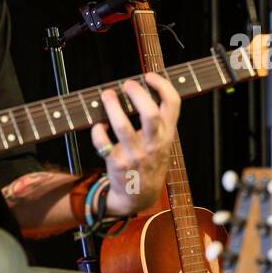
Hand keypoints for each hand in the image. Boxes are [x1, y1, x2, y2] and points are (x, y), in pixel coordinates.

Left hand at [89, 72, 180, 216]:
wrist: (139, 196)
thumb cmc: (150, 162)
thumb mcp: (164, 143)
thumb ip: (160, 120)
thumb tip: (144, 88)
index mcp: (167, 135)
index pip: (173, 104)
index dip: (162, 85)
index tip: (148, 76)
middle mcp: (153, 144)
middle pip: (149, 114)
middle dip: (137, 94)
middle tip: (127, 84)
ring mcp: (135, 155)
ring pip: (122, 127)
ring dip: (112, 107)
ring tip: (107, 95)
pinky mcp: (117, 163)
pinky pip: (103, 144)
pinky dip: (98, 131)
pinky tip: (99, 126)